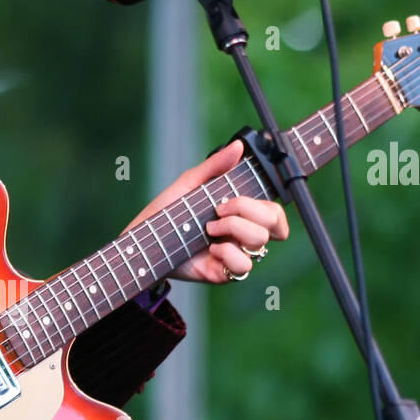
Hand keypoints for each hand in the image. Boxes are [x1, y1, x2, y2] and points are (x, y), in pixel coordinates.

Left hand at [123, 139, 289, 283]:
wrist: (144, 243)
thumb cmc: (166, 214)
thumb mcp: (188, 184)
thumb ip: (214, 166)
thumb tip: (238, 146)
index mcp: (241, 214)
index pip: (275, 212)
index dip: (270, 205)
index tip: (236, 195)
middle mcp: (243, 235)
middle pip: (274, 223)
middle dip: (247, 209)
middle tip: (219, 209)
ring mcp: (235, 254)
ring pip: (260, 241)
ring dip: (233, 229)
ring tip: (209, 228)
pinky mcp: (225, 273)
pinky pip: (244, 265)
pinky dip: (228, 253)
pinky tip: (211, 249)